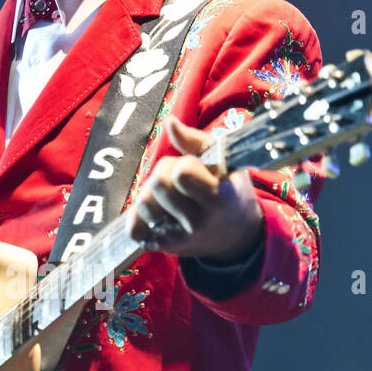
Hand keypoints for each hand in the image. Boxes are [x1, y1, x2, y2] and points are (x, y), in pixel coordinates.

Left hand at [124, 112, 263, 261]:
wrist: (237, 235)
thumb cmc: (227, 189)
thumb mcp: (224, 162)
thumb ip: (195, 141)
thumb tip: (169, 123)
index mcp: (219, 197)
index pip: (181, 172)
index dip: (184, 164)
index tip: (195, 169)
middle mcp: (199, 221)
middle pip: (156, 184)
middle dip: (163, 174)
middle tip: (178, 181)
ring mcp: (180, 237)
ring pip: (143, 204)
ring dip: (152, 195)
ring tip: (169, 198)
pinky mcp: (164, 248)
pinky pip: (134, 229)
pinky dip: (140, 219)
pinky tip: (157, 214)